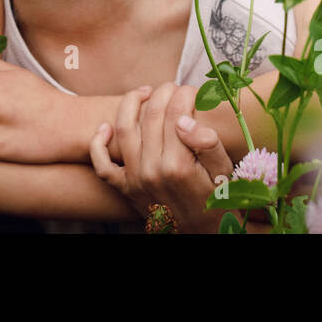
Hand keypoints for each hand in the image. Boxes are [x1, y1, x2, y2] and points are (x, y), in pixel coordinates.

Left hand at [88, 82, 233, 232]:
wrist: (202, 233)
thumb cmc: (217, 200)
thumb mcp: (223, 173)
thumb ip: (207, 145)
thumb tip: (183, 119)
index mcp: (178, 165)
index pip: (175, 113)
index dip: (185, 94)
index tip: (193, 91)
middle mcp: (151, 170)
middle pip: (150, 115)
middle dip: (163, 92)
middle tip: (174, 88)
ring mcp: (134, 179)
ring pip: (123, 128)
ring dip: (132, 102)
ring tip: (147, 93)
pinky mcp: (124, 188)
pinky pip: (101, 165)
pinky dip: (98, 143)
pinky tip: (106, 127)